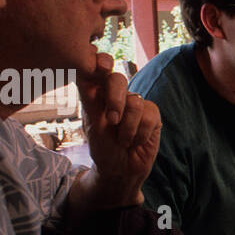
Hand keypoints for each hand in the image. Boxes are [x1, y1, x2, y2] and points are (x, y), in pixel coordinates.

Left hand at [78, 53, 160, 199]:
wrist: (121, 171)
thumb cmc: (103, 148)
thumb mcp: (92, 125)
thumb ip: (90, 98)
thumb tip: (82, 72)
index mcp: (96, 94)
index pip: (97, 69)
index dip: (100, 63)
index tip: (101, 67)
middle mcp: (116, 95)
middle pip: (117, 80)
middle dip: (115, 100)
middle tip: (112, 121)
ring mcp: (135, 103)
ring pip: (135, 102)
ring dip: (127, 128)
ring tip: (123, 141)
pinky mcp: (152, 114)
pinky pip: (149, 116)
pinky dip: (140, 133)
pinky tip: (136, 141)